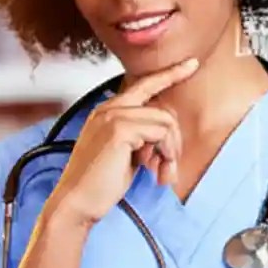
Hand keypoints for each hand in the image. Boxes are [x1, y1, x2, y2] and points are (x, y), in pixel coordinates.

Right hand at [46, 57, 197, 225]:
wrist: (76, 202)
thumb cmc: (97, 184)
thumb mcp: (124, 153)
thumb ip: (141, 136)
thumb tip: (167, 132)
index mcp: (107, 112)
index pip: (144, 85)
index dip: (170, 74)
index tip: (191, 64)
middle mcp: (108, 109)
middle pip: (162, 110)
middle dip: (173, 141)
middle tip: (167, 168)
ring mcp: (112, 117)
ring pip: (164, 121)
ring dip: (169, 151)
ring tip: (161, 173)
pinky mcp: (119, 129)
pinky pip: (160, 132)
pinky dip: (164, 153)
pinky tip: (154, 171)